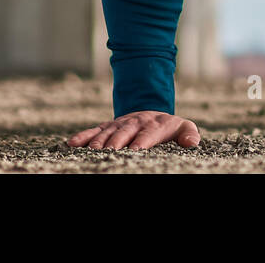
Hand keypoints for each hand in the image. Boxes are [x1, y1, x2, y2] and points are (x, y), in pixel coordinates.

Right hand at [67, 111, 200, 149]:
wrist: (153, 112)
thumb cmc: (170, 127)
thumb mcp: (184, 128)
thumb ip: (189, 134)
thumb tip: (192, 143)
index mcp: (155, 124)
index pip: (148, 133)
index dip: (142, 141)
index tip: (135, 150)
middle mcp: (136, 122)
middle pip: (125, 132)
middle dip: (117, 142)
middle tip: (108, 153)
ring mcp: (121, 123)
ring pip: (108, 132)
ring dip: (99, 141)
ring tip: (91, 151)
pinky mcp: (109, 125)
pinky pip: (94, 130)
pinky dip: (83, 136)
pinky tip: (72, 143)